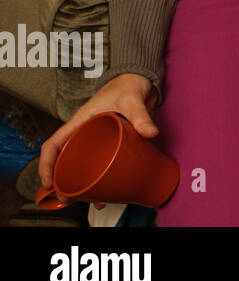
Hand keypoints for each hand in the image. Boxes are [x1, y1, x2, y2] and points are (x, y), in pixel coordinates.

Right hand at [39, 73, 154, 188]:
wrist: (140, 79)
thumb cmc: (128, 85)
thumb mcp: (132, 99)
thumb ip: (141, 115)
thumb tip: (150, 133)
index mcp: (80, 122)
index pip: (53, 144)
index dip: (46, 164)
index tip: (48, 182)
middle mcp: (85, 132)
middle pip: (65, 160)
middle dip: (62, 182)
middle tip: (69, 199)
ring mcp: (97, 138)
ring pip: (81, 164)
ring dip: (82, 183)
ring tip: (91, 201)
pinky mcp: (110, 142)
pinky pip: (100, 161)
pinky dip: (102, 177)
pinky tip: (109, 191)